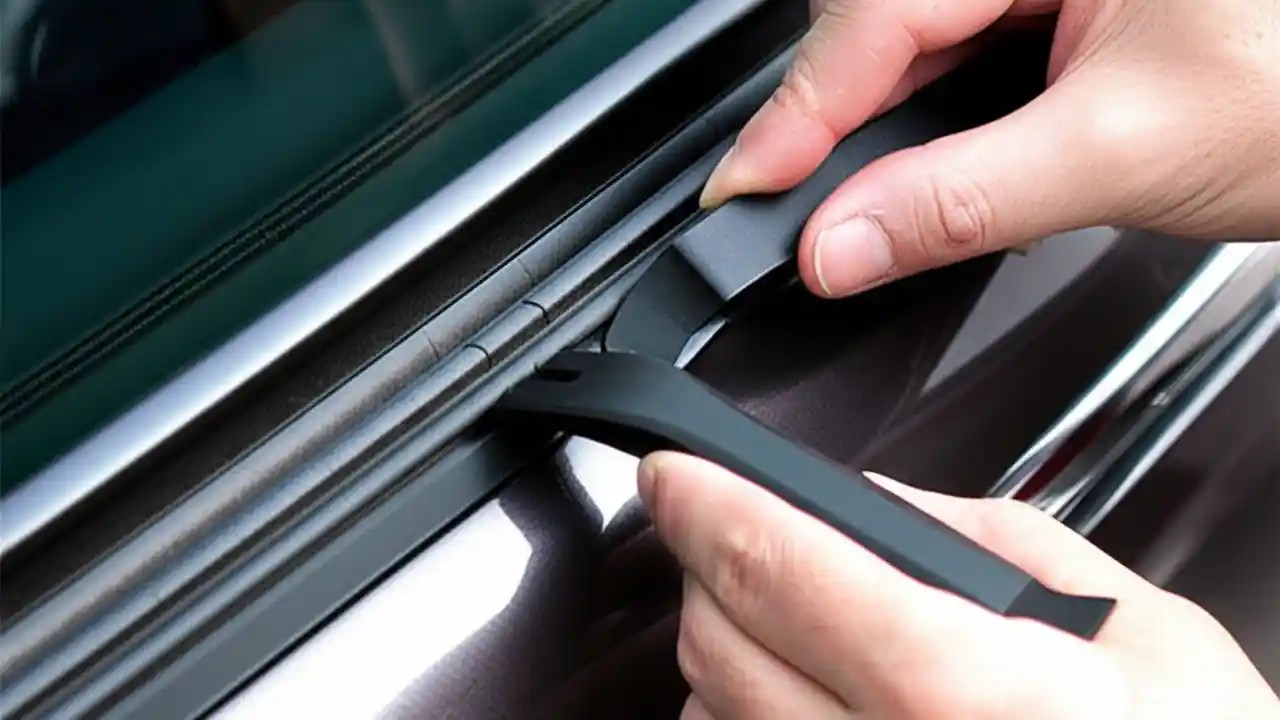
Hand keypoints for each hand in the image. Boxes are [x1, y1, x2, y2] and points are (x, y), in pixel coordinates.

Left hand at [636, 451, 1279, 718]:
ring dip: (722, 648)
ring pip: (711, 715)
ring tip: (779, 614)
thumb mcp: (1140, 629)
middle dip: (709, 566)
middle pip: (717, 643)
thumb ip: (994, 544)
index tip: (673, 474)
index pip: (775, 566)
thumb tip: (880, 501)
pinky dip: (744, 719)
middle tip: (733, 527)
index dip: (703, 501)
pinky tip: (794, 698)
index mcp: (963, 691)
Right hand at [701, 0, 1279, 297]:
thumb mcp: (1118, 154)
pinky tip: (916, 165)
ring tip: (852, 198)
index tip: (746, 186)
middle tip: (790, 204)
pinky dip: (921, 118)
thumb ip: (962, 202)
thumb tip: (842, 243)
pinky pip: (949, 51)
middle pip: (877, 21)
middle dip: (827, 117)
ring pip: (906, 39)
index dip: (800, 110)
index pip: (880, 15)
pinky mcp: (1049, 7)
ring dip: (871, 123)